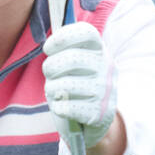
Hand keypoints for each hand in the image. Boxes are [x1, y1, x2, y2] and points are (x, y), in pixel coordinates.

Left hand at [42, 22, 116, 148]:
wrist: (96, 122)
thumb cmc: (79, 87)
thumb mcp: (77, 65)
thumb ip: (66, 51)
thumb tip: (51, 41)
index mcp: (101, 51)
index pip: (86, 32)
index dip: (62, 38)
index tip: (48, 48)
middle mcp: (107, 68)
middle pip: (71, 59)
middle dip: (50, 66)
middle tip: (49, 73)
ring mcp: (104, 92)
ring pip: (65, 85)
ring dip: (52, 89)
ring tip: (55, 91)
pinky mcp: (97, 114)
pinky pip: (66, 107)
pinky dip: (57, 107)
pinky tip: (61, 107)